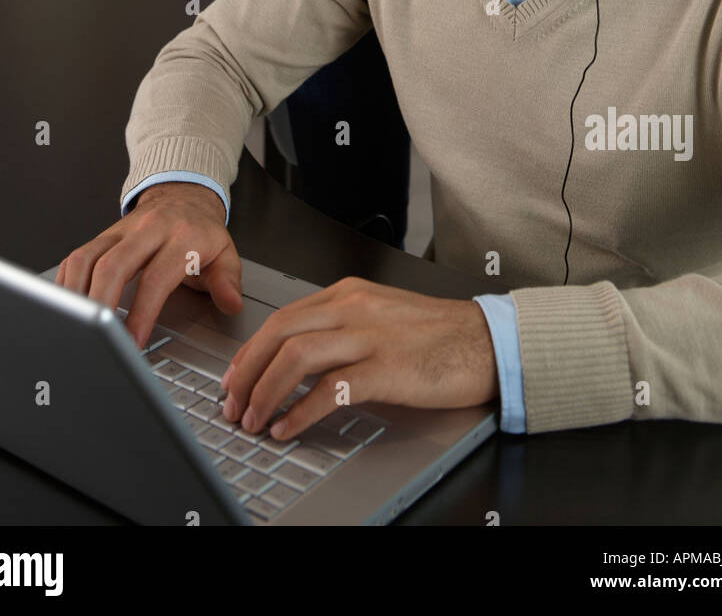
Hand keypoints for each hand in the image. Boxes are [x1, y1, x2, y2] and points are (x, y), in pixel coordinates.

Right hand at [56, 183, 241, 347]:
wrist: (185, 197)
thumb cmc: (202, 232)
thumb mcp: (226, 254)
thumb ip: (228, 281)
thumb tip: (231, 304)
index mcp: (181, 236)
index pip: (156, 277)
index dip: (142, 312)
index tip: (133, 341)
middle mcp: (148, 229)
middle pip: (113, 265)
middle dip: (101, 305)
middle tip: (99, 338)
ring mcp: (121, 230)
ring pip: (88, 258)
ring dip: (77, 294)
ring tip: (76, 327)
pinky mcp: (103, 235)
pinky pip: (77, 256)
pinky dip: (67, 282)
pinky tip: (67, 306)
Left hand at [218, 279, 497, 439]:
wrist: (488, 341)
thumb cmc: (439, 334)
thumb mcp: (382, 314)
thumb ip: (342, 325)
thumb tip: (297, 355)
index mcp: (349, 294)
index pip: (282, 316)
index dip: (250, 350)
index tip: (235, 376)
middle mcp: (354, 308)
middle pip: (279, 333)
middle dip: (247, 371)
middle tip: (232, 402)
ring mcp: (370, 336)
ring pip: (296, 357)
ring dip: (266, 392)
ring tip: (254, 419)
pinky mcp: (387, 368)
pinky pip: (330, 389)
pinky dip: (300, 412)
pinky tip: (289, 428)